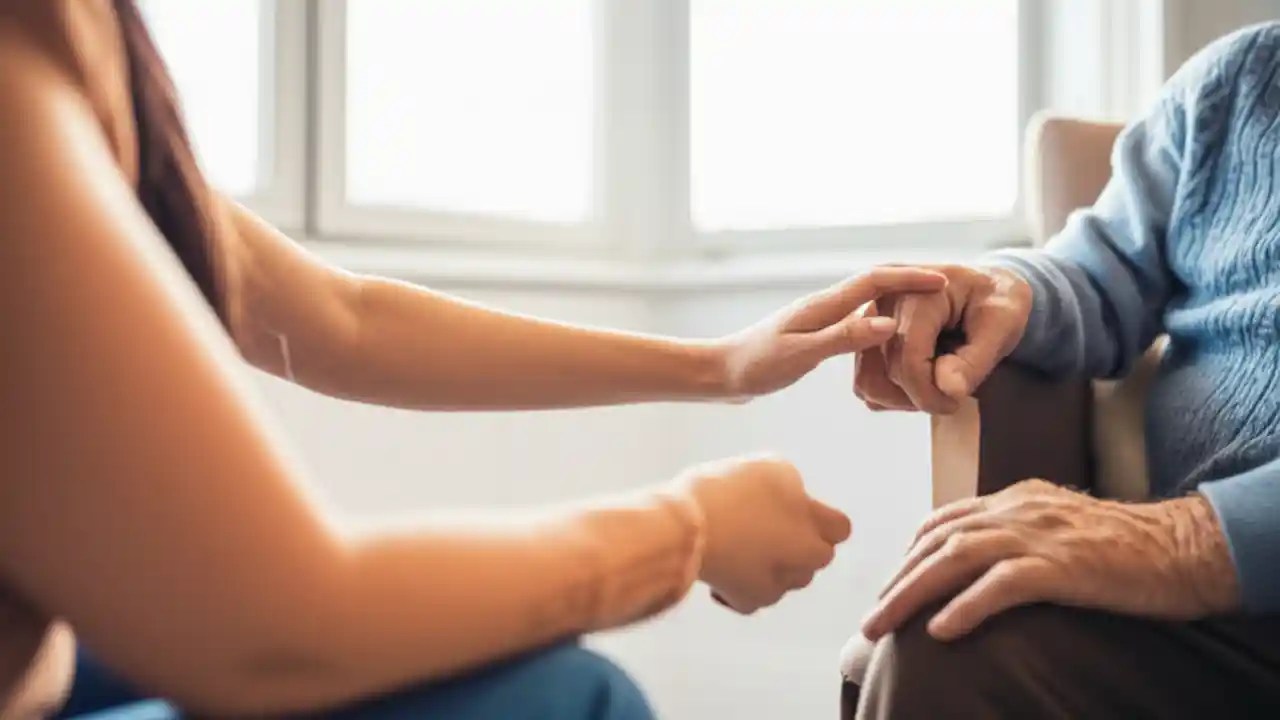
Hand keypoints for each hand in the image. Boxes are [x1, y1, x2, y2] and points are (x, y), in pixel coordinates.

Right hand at [676, 455, 851, 613]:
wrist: (688, 527)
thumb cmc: (727, 490)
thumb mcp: (770, 469)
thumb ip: (793, 489)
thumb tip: (795, 500)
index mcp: (813, 522)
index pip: (841, 528)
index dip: (823, 520)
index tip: (802, 512)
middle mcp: (803, 557)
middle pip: (818, 556)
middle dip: (802, 547)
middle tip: (770, 530)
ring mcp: (778, 584)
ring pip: (790, 580)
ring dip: (777, 568)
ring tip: (745, 548)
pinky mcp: (750, 602)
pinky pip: (757, 597)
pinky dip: (745, 587)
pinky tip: (726, 569)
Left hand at [718, 267, 947, 397]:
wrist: (721, 372)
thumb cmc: (756, 365)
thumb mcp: (801, 355)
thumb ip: (843, 339)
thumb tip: (888, 325)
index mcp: (824, 306)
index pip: (875, 282)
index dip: (910, 279)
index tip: (943, 281)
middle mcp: (824, 306)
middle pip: (875, 283)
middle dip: (909, 279)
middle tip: (946, 284)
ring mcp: (819, 318)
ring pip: (867, 300)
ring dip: (897, 297)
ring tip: (929, 305)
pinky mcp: (815, 334)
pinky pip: (857, 319)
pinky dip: (880, 318)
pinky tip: (889, 333)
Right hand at [854, 265, 1031, 413]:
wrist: (986, 287)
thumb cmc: (997, 301)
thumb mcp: (1003, 324)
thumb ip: (976, 359)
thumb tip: (948, 390)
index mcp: (917, 293)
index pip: (907, 356)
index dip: (927, 392)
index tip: (953, 404)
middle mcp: (884, 301)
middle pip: (885, 370)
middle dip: (918, 396)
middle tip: (950, 398)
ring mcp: (871, 319)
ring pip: (867, 378)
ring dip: (899, 398)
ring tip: (934, 391)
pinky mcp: (867, 335)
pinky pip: (866, 378)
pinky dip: (889, 392)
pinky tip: (920, 384)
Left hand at [861, 480, 1239, 642]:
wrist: (1183, 547)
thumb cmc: (1126, 545)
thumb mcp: (1061, 525)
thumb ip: (1020, 533)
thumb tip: (982, 562)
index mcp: (1016, 498)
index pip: (946, 519)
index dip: (912, 551)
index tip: (893, 581)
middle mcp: (1017, 509)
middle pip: (938, 542)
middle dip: (897, 581)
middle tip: (870, 618)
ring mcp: (1038, 534)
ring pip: (955, 559)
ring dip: (911, 594)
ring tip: (883, 627)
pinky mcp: (1061, 565)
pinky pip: (1001, 585)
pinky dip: (966, 606)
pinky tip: (941, 631)